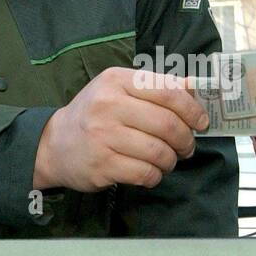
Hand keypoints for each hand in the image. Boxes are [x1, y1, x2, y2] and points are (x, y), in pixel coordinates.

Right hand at [33, 68, 208, 191]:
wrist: (54, 144)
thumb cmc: (95, 114)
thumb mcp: (120, 90)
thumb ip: (157, 87)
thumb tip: (195, 87)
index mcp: (116, 81)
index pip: (167, 91)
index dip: (192, 109)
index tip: (201, 122)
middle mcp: (108, 105)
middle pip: (167, 124)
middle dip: (185, 139)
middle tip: (187, 146)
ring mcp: (103, 136)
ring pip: (158, 151)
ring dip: (171, 160)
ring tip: (168, 160)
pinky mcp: (101, 164)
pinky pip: (144, 173)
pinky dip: (155, 175)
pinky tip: (151, 172)